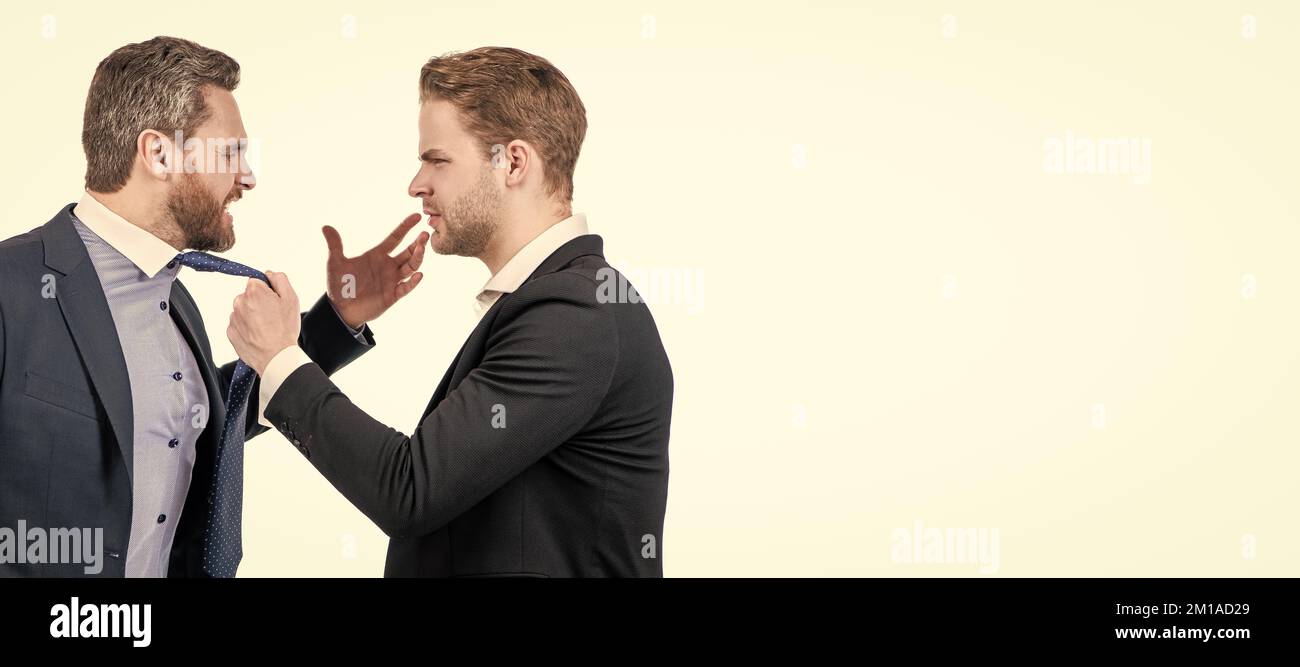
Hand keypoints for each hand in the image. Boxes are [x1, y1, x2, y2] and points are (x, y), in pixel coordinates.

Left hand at [227, 272, 301, 375]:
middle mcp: (239, 301)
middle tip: (272, 317)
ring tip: (266, 328)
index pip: (257, 281)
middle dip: (259, 303)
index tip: (274, 302)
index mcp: (254, 290)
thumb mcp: (291, 298)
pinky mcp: (230, 332)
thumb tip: (269, 274)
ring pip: (243, 311)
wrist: (276, 357)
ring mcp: (233, 318)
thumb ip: (280, 279)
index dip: (268, 291)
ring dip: (252, 316)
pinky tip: (258, 335)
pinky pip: (238, 325)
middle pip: (249, 296)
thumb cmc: (284, 329)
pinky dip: (247, 328)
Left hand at [323, 214, 427, 328]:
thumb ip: (335, 245)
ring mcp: (392, 281)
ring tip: (422, 248)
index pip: (395, 238)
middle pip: (408, 252)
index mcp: (377, 255)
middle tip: (425, 234)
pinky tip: (418, 275)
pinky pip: (406, 288)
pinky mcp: (392, 295)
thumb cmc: (339, 285)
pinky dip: (413, 282)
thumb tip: (325, 226)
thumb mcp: (335, 263)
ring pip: (410, 267)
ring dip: (417, 257)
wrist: (340, 309)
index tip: (416, 217)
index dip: (405, 227)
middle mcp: (388, 266)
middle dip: (418, 243)